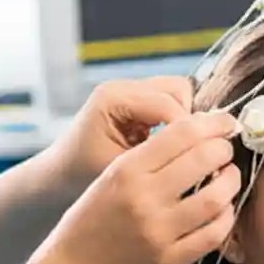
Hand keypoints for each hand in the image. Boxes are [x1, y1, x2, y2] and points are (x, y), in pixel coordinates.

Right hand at [27, 111, 242, 263]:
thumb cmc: (92, 218)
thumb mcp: (110, 176)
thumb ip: (149, 156)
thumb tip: (198, 134)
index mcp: (126, 170)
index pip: (182, 133)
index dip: (212, 123)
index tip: (223, 123)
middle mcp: (144, 198)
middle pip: (204, 159)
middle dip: (224, 149)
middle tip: (225, 150)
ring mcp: (158, 231)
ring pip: (216, 198)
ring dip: (231, 182)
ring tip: (229, 177)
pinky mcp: (170, 260)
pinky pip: (213, 234)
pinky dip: (226, 217)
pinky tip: (222, 210)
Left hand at [39, 77, 194, 200]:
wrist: (59, 175)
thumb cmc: (83, 176)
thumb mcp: (121, 170)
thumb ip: (156, 157)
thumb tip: (200, 155)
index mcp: (112, 98)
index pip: (167, 104)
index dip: (190, 131)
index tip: (203, 158)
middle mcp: (122, 87)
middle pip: (179, 91)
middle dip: (192, 122)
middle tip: (199, 154)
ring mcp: (130, 91)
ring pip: (180, 94)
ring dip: (187, 122)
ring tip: (185, 152)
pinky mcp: (137, 101)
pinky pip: (171, 103)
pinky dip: (178, 124)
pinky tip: (175, 149)